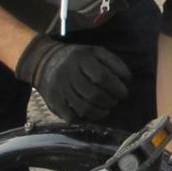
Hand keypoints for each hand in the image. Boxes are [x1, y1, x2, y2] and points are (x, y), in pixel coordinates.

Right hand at [14, 36, 131, 121]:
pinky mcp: (53, 101)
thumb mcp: (96, 51)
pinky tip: (92, 113)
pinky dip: (85, 119)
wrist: (44, 60)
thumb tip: (127, 79)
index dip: (116, 88)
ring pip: (83, 108)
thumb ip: (113, 62)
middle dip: (109, 101)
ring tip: (106, 109)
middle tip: (114, 101)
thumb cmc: (78, 58)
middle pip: (93, 94)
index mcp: (81, 58)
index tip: (123, 93)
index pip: (102, 77)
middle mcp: (68, 73)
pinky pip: (71, 116)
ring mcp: (59, 88)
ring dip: (100, 112)